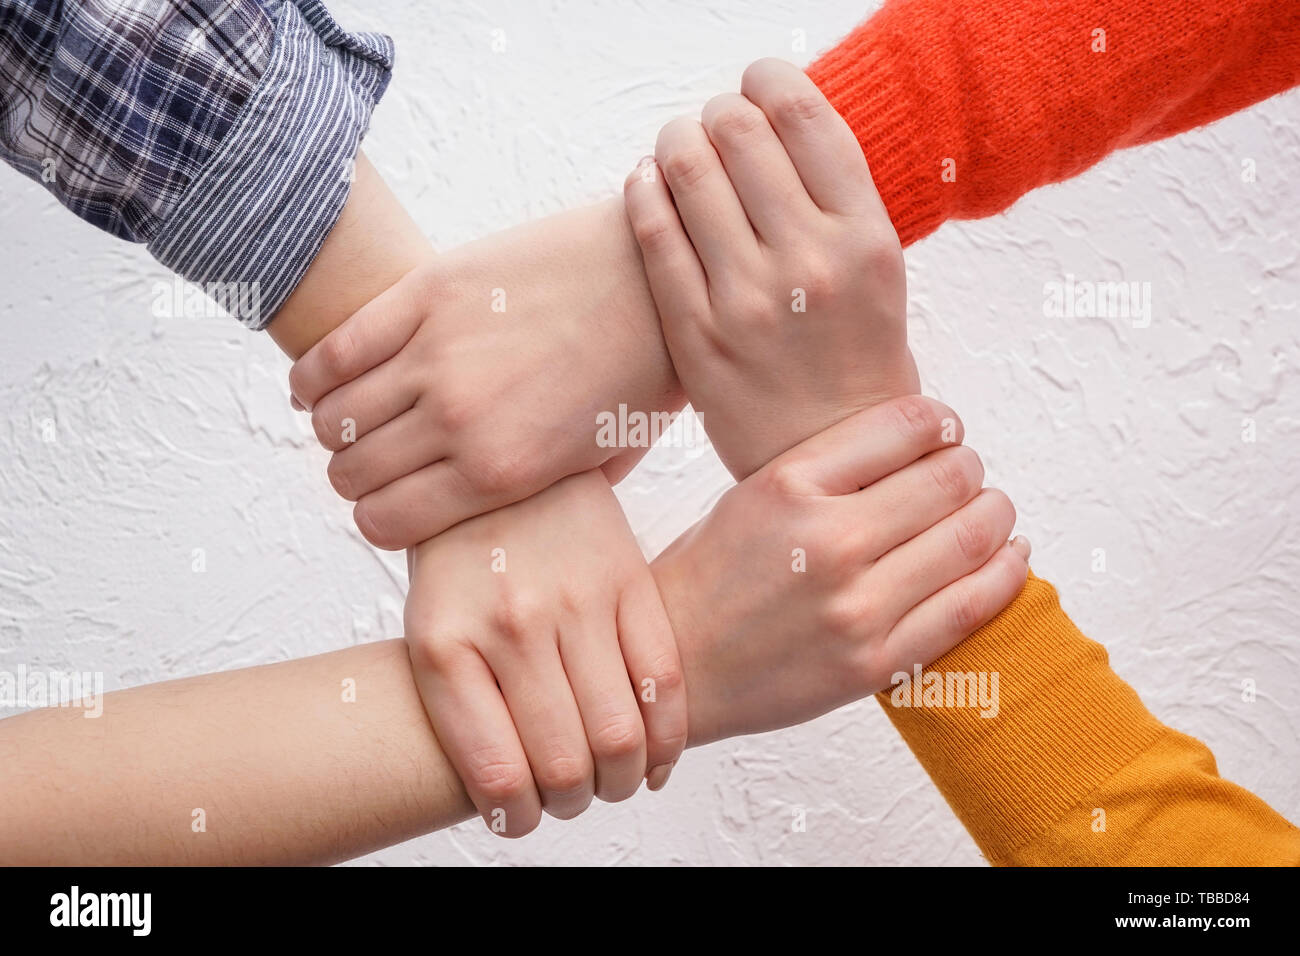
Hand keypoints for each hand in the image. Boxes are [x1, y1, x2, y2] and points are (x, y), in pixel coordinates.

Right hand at [287, 200, 681, 549]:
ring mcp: (437, 354)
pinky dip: (311, 375)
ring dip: (328, 426)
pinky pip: (335, 349)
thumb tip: (484, 521)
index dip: (377, 520)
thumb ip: (537, 498)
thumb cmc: (636, 377)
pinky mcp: (428, 293)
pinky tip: (318, 381)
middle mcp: (459, 421)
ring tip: (343, 418)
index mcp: (500, 474)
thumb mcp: (598, 466)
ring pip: (331, 415)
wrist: (657, 281)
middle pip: (350, 472)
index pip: (384, 524)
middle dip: (351, 476)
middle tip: (365, 460)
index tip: (386, 505)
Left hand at [403, 469, 686, 836]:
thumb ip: (464, 707)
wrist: (502, 459)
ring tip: (611, 777)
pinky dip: (667, 737)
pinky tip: (653, 752)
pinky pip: (665, 681)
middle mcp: (510, 625)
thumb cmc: (462, 559)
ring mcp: (574, 599)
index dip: (520, 818)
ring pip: (620, 735)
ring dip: (620, 779)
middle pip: (566, 767)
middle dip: (573, 803)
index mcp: (446, 647)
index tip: (526, 817)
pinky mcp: (628, 578)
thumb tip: (513, 795)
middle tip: (572, 797)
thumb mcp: (430, 625)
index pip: (498, 778)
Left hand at [625, 58, 918, 479]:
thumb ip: (835, 202)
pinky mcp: (696, 333)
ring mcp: (748, 299)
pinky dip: (644, 191)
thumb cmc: (856, 358)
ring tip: (679, 149)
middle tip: (715, 125)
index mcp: (868, 238)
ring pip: (689, 171)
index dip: (770, 79)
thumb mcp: (878, 273)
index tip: (757, 82)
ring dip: (676, 141)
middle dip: (719, 112)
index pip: (806, 117)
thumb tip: (775, 123)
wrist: (832, 457)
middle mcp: (810, 262)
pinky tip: (648, 183)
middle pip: (740, 132)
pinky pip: (654, 233)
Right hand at [657, 396, 1028, 745]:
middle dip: (970, 468)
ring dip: (995, 516)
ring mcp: (857, 607)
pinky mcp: (878, 662)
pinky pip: (971, 607)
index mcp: (790, 485)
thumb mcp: (754, 493)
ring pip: (972, 538)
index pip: (907, 426)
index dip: (940, 421)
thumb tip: (923, 443)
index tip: (945, 429)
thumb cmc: (710, 576)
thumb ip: (832, 465)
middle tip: (966, 474)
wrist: (677, 667)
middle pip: (950, 479)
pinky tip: (1010, 557)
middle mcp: (829, 541)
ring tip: (990, 512)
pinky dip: (1005, 574)